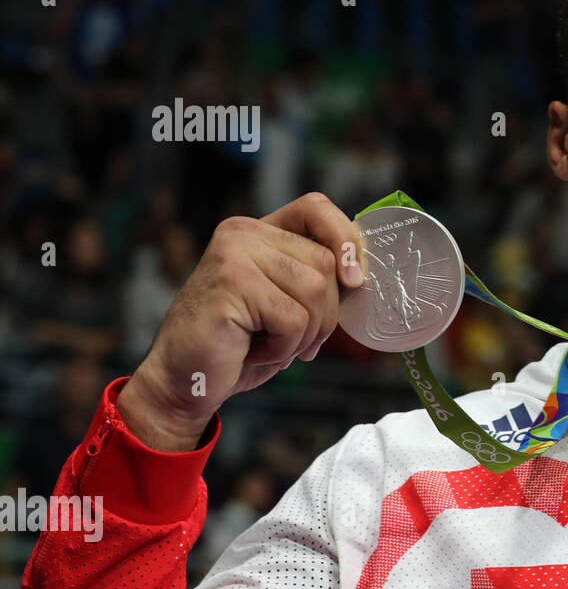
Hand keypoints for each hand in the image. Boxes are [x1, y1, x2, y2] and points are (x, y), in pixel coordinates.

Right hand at [117, 192, 364, 450]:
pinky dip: (285, 346)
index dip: (346, 240)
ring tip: (270, 344)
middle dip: (324, 314)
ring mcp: (234, 254)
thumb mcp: (286, 303)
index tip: (354, 281)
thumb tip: (362, 273)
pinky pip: (293, 318)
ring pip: (316, 291)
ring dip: (304, 334)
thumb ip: (315, 279)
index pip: (316, 208)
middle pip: (326, 263)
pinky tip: (253, 350)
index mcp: (259, 231)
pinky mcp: (231, 283)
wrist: (184, 380)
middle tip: (293, 339)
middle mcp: (244, 233)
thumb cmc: (239, 345)